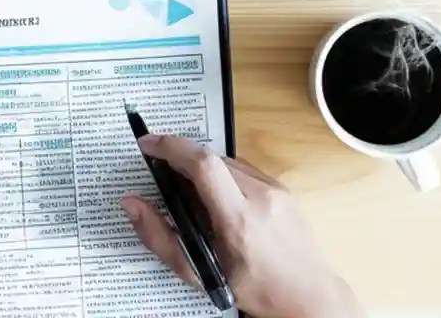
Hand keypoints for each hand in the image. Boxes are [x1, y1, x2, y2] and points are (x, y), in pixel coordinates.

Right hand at [121, 135, 362, 317]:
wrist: (308, 296)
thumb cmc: (255, 290)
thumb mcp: (200, 272)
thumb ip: (160, 238)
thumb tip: (132, 204)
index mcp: (239, 219)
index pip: (203, 164)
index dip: (171, 147)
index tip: (148, 145)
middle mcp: (262, 197)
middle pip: (212, 159)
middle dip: (183, 161)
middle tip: (164, 177)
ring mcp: (277, 190)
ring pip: (229, 162)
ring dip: (205, 170)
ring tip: (194, 197)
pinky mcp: (285, 189)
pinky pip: (246, 171)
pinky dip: (226, 178)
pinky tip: (221, 202)